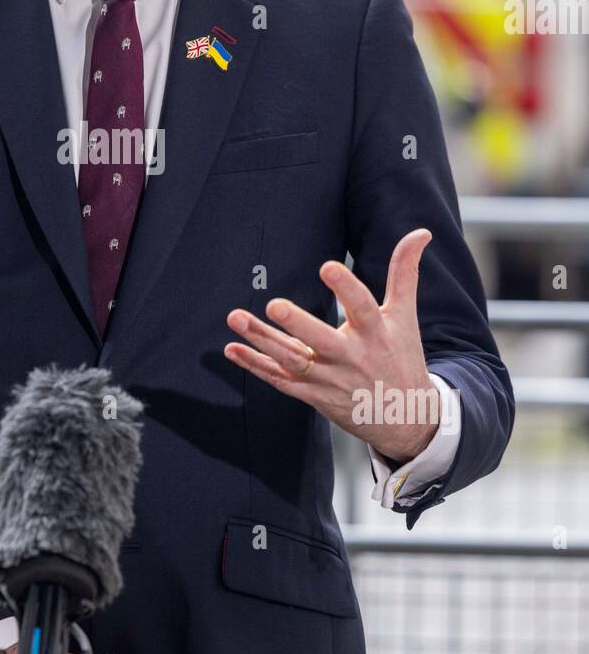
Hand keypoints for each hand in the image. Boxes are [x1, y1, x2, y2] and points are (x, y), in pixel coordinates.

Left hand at [224, 228, 440, 461]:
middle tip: (274, 305)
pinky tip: (234, 349)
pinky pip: (281, 381)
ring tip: (236, 318)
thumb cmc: (401, 358)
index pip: (363, 308)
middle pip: (322, 341)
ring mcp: (330, 379)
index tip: (328, 267)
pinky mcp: (313, 395)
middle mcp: (352, 358)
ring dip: (262, 341)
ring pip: (293, 361)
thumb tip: (420, 233)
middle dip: (297, 324)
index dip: (346, 288)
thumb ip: (404, 274)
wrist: (405, 419)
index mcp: (376, 334)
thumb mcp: (405, 317)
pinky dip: (256, 366)